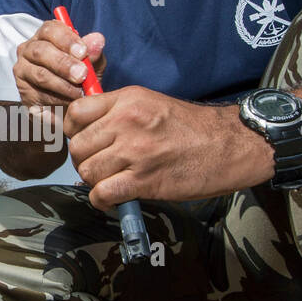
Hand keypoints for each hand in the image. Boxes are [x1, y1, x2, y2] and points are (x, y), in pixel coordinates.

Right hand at [13, 20, 106, 106]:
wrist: (68, 107)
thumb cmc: (79, 78)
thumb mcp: (91, 65)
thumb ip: (93, 53)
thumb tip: (97, 39)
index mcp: (46, 37)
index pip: (50, 30)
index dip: (67, 39)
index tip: (83, 52)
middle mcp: (29, 50)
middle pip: (41, 51)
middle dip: (64, 63)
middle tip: (82, 74)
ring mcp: (22, 72)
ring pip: (40, 75)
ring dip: (63, 85)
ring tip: (80, 93)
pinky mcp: (23, 93)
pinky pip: (39, 96)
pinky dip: (57, 100)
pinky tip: (70, 103)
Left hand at [63, 87, 273, 207]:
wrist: (228, 146)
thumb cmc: (192, 128)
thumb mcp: (152, 104)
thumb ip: (118, 111)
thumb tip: (88, 128)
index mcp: (127, 100)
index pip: (76, 113)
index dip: (74, 131)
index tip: (85, 140)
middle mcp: (126, 122)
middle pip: (78, 146)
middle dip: (84, 160)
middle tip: (100, 165)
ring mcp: (134, 152)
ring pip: (87, 171)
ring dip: (94, 181)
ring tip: (110, 181)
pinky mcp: (143, 180)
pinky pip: (101, 193)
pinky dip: (102, 200)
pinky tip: (113, 198)